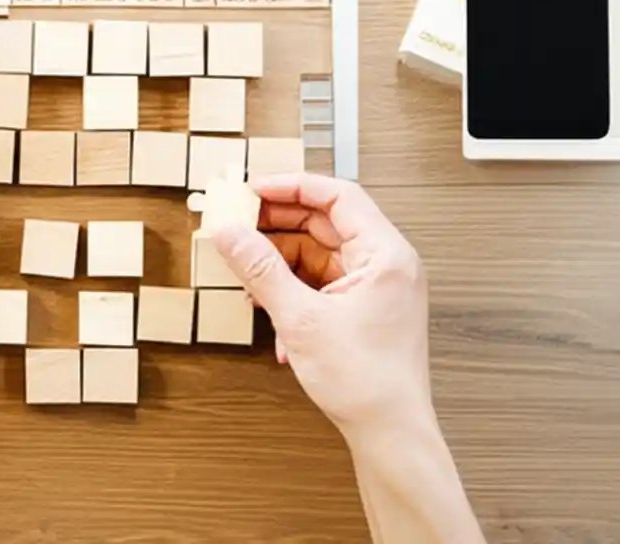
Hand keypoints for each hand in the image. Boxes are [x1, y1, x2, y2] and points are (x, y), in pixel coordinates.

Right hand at [214, 173, 430, 438]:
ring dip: (279, 264)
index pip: (337, 196)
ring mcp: (375, 287)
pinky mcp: (364, 309)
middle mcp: (386, 264)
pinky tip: (268, 307)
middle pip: (325, 223)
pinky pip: (321, 282)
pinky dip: (292, 289)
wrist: (389, 433)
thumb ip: (260, 270)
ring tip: (245, 275)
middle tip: (238, 226)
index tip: (253, 190)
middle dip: (277, 226)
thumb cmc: (367, 382)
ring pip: (319, 255)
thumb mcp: (300, 318)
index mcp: (386, 254)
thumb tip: (230, 234)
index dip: (292, 187)